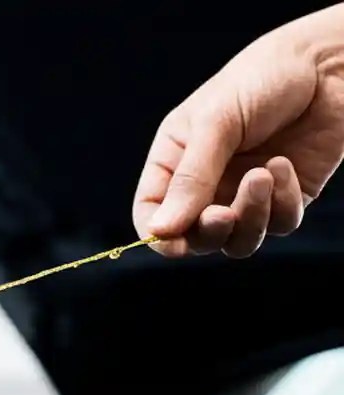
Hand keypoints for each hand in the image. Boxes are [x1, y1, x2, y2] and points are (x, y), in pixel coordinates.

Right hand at [133, 7, 343, 257]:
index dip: (159, 235)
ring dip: (250, 220)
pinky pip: (280, 224)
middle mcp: (207, 183)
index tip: (175, 244)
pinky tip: (285, 165)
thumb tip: (160, 230)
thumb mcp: (215, 123)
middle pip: (195, 236)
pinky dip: (283, 203)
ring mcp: (246, 193)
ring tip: (263, 175)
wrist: (327, 65)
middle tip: (224, 213)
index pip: (152, 211)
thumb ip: (190, 179)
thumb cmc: (260, 79)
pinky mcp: (287, 197)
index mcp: (174, 160)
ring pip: (239, 240)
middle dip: (209, 232)